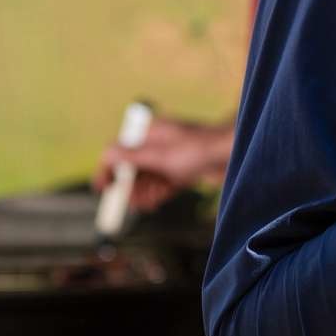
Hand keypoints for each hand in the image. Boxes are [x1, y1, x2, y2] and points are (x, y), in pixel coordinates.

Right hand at [91, 116, 232, 211]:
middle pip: (133, 167)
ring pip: (148, 178)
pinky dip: (158, 193)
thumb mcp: (160, 155)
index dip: (108, 168)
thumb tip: (105, 154)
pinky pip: (164, 184)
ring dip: (143, 191)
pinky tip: (155, 202)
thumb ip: (130, 156)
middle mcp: (160, 143)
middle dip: (129, 186)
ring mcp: (173, 157)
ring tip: (146, 203)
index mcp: (151, 132)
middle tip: (130, 201)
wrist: (234, 155)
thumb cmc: (198, 150)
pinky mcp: (185, 170)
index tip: (102, 188)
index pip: (120, 149)